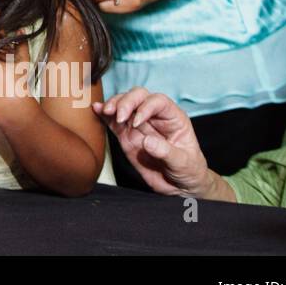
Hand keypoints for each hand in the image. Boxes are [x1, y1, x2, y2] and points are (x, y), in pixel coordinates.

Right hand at [92, 87, 214, 196]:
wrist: (179, 187)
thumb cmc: (189, 171)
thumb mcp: (183, 164)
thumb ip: (166, 152)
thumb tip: (147, 141)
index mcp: (173, 118)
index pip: (158, 101)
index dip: (145, 107)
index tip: (136, 122)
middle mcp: (154, 117)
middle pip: (139, 96)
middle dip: (126, 101)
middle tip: (118, 115)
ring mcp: (138, 125)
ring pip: (124, 104)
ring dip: (113, 104)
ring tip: (105, 111)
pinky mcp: (126, 136)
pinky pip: (113, 121)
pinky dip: (103, 115)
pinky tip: (96, 109)